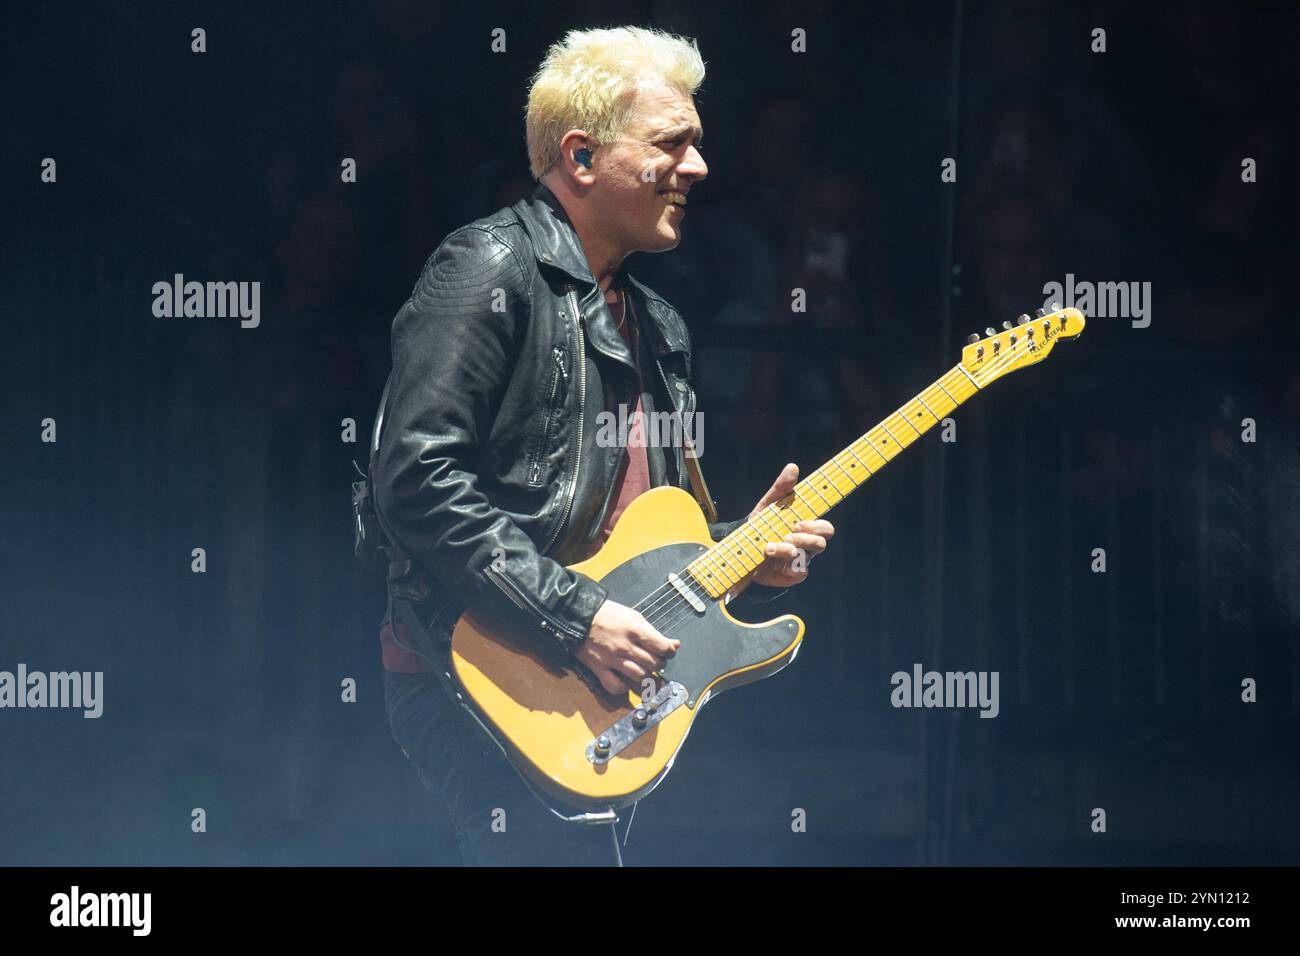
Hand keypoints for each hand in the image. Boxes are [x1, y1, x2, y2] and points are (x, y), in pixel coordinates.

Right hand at [575, 599, 678, 694]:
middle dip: (658, 663)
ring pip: (638, 676)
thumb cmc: (607, 614)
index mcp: (635, 630)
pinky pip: (614, 686)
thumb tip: (673, 644)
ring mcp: (611, 659)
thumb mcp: (633, 616)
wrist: (578, 615)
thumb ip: (653, 632)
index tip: (667, 651)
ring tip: (642, 669)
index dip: (669, 651)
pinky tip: (625, 681)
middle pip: (653, 663)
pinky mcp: (599, 668)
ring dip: (644, 675)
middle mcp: (625, 646)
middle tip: (655, 660)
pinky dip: (623, 687)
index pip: (662, 647)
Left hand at [738, 462, 834, 590]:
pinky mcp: (795, 573)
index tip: (819, 503)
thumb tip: (793, 466)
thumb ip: (781, 488)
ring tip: (777, 541)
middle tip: (794, 526)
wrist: (743, 554)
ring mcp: (804, 558)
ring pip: (816, 548)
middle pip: (827, 532)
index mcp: (806, 525)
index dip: (827, 514)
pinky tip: (770, 551)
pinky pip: (800, 567)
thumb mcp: (768, 506)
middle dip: (813, 527)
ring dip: (798, 542)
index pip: (824, 520)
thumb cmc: (761, 528)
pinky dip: (786, 557)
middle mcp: (808, 541)